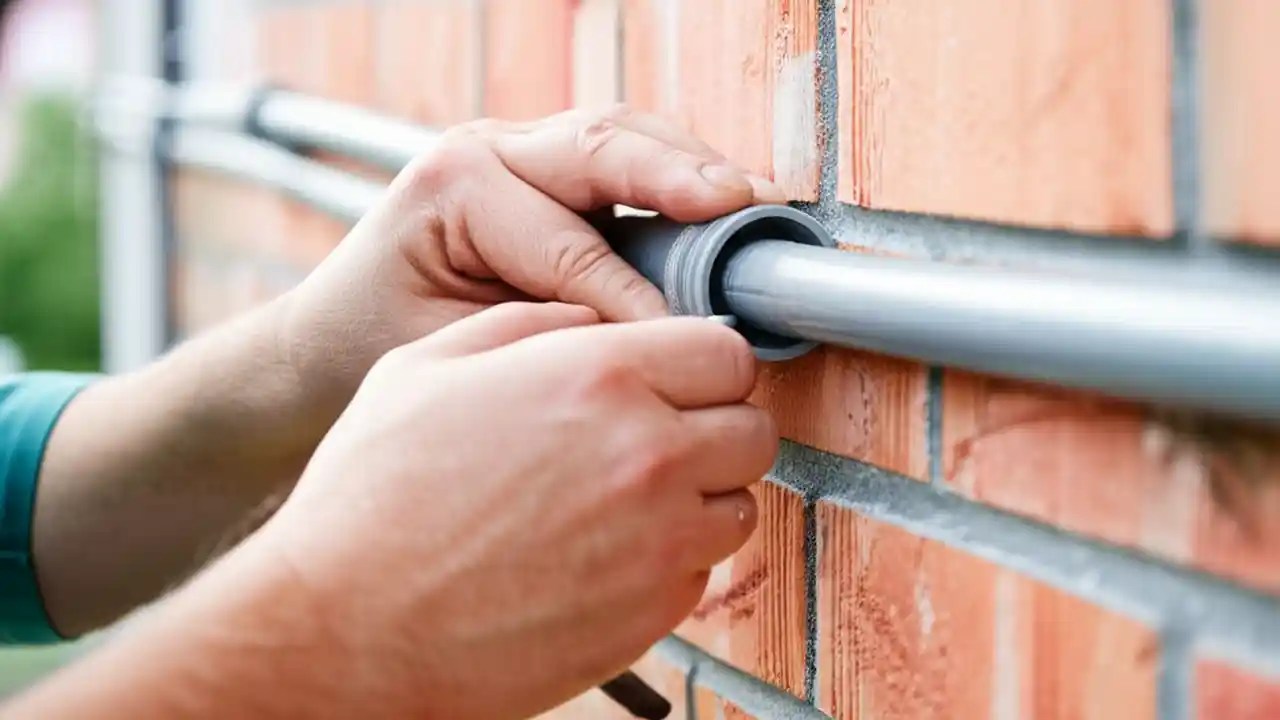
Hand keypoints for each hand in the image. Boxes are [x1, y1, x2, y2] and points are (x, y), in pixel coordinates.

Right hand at [214, 303, 778, 718]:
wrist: (346, 625)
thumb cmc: (373, 493)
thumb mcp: (428, 366)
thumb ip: (527, 325)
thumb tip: (589, 320)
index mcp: (600, 376)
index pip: (726, 350)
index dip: (702, 363)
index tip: (677, 381)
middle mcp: (650, 454)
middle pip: (752, 427)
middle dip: (714, 428)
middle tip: (661, 439)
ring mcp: (660, 542)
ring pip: (739, 503)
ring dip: (700, 498)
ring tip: (627, 502)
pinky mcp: (653, 613)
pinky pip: (702, 570)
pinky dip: (671, 559)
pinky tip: (603, 554)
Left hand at [278, 106, 785, 422]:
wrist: (327, 342)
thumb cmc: (379, 347)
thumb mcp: (456, 350)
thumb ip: (547, 336)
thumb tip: (649, 342)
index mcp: (454, 189)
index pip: (574, 246)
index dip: (637, 299)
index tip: (686, 342)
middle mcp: (484, 149)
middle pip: (603, 146)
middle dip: (680, 176)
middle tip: (742, 206)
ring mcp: (512, 146)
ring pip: (619, 134)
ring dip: (687, 163)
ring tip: (748, 196)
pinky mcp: (538, 163)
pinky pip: (618, 152)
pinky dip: (672, 170)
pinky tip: (716, 198)